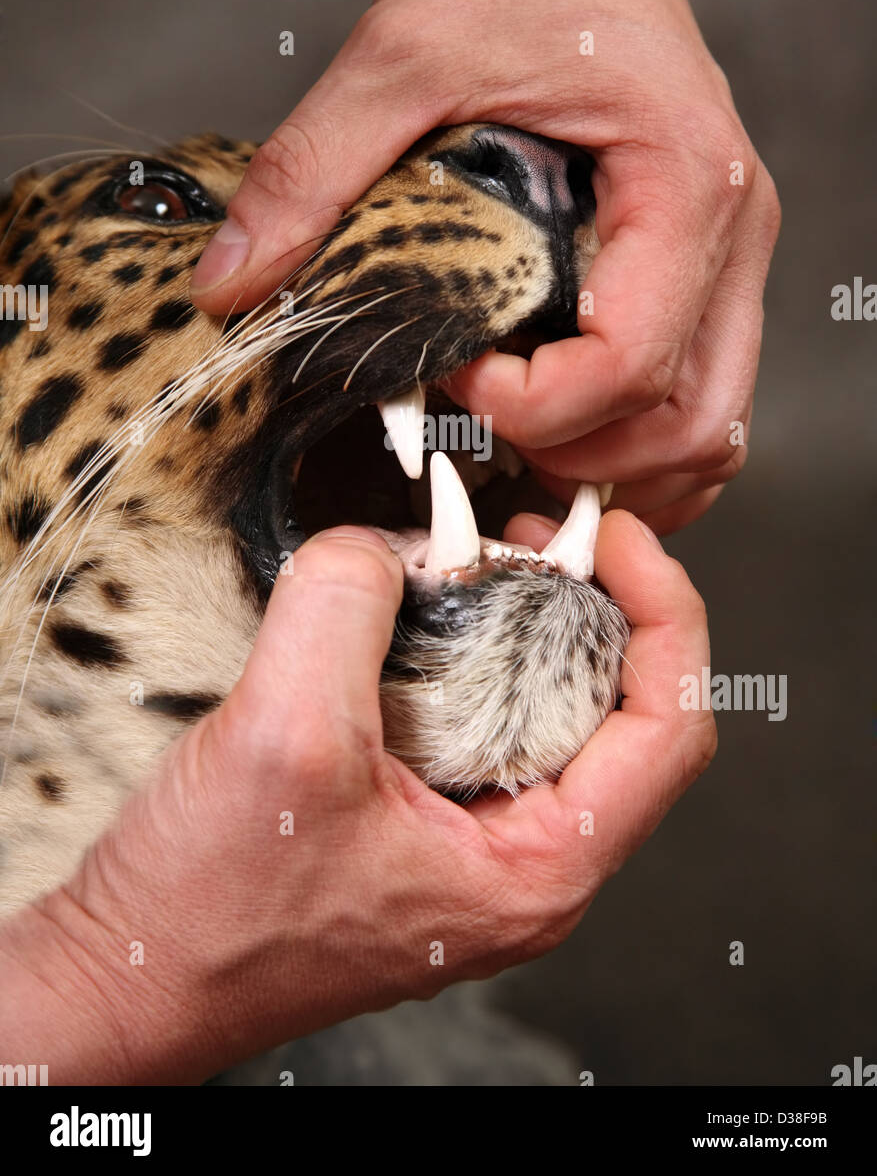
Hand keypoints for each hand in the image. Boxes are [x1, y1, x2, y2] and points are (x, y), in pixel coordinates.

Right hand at [0, 513, 712, 1082]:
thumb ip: (345, 612)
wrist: (125, 976)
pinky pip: (476, 720)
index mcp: (538, 871)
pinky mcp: (419, 818)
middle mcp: (521, 862)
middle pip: (617, 710)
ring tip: (476, 561)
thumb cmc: (209, 917)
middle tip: (533, 535)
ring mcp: (471, 841)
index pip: (669, 729)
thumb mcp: (284, 740)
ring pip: (546, 710)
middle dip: (590, 605)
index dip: (665, 613)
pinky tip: (417, 614)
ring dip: (522, 624)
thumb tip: (382, 546)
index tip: (616, 537)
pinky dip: (462, 651)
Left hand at [190, 0, 779, 534]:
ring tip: (522, 449)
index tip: (450, 378)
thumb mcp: (397, 55)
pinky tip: (573, 438)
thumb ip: (313, 171)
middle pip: (688, 419)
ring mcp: (728, 250)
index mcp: (683, 179)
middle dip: (578, 457)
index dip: (534, 407)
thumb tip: (235, 281)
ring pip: (712, 424)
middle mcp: (730, 226)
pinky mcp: (705, 261)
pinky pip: (708, 393)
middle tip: (481, 429)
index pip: (633, 360)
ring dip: (621, 467)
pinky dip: (647, 440)